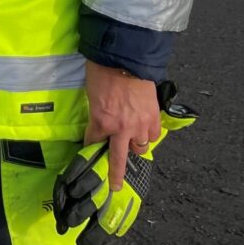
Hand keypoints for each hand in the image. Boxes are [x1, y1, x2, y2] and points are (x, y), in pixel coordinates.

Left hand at [83, 59, 160, 190]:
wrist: (126, 58)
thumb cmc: (102, 71)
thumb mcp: (92, 94)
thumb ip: (97, 112)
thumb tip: (100, 119)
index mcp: (101, 122)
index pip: (93, 142)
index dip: (91, 146)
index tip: (90, 151)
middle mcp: (121, 129)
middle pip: (117, 159)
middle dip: (114, 175)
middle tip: (114, 186)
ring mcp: (140, 125)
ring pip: (139, 148)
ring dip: (133, 147)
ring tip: (130, 144)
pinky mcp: (154, 118)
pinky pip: (152, 136)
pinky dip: (147, 135)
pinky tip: (144, 131)